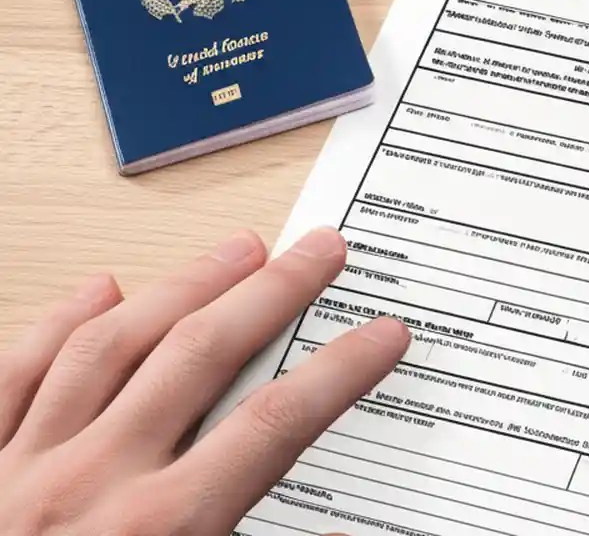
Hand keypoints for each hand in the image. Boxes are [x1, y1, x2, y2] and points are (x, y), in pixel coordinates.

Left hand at [0, 228, 408, 535]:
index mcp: (165, 533)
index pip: (277, 425)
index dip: (340, 371)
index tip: (383, 335)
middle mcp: (95, 485)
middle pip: (201, 357)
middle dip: (271, 294)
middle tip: (317, 251)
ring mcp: (22, 469)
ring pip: (111, 346)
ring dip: (180, 287)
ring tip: (233, 251)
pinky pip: (11, 377)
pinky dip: (55, 326)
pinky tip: (95, 290)